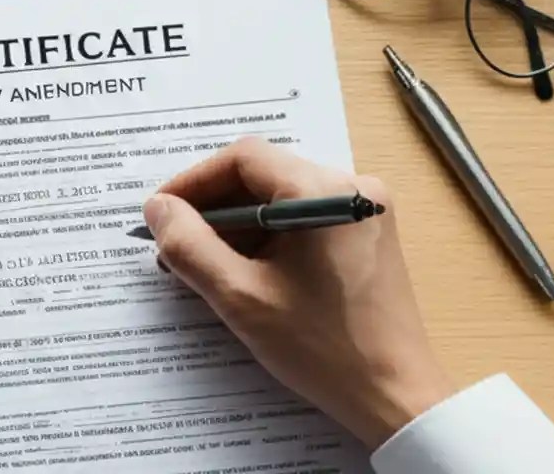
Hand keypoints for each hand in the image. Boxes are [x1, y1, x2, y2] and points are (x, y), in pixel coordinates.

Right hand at [145, 137, 454, 449]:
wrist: (396, 395)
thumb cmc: (322, 348)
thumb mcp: (241, 297)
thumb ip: (190, 246)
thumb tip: (158, 209)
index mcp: (323, 192)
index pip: (243, 158)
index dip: (193, 181)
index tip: (160, 215)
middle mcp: (351, 186)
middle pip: (262, 175)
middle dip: (212, 208)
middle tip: (174, 246)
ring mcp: (364, 210)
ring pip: (281, 198)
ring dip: (238, 225)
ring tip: (202, 265)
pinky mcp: (367, 234)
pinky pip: (304, 217)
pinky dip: (268, 237)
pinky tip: (242, 270)